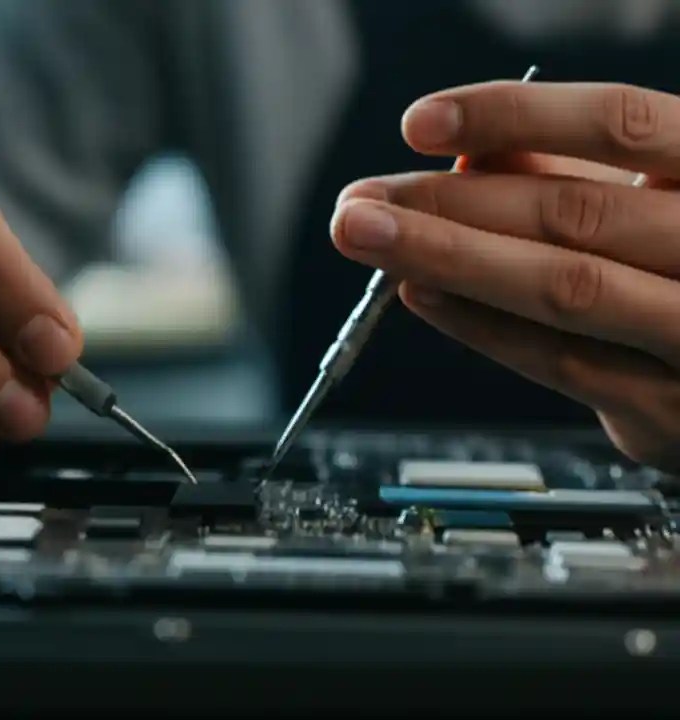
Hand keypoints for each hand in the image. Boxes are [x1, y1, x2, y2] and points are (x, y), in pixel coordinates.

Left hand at [332, 80, 679, 471]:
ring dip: (448, 260)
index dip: (512, 116)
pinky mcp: (668, 408)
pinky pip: (559, 361)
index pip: (617, 124)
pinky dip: (479, 325)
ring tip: (370, 241)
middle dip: (449, 204)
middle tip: (361, 203)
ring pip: (564, 288)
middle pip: (574, 212)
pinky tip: (422, 295)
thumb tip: (467, 152)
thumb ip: (573, 173)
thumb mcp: (658, 200)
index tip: (421, 123)